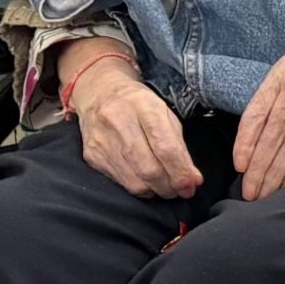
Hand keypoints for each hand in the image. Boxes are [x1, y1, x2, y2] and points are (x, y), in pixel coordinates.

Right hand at [70, 54, 199, 199]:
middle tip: (181, 190)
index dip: (180, 172)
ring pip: (134, 181)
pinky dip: (139, 187)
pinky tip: (147, 181)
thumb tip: (192, 180)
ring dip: (156, 190)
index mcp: (143, 106)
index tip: (191, 185)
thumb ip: (180, 147)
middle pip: (148, 168)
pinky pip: (120, 182)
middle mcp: (119, 122)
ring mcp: (102, 140)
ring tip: (166, 187)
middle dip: (170, 186)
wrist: (99, 93)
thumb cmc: (139, 105)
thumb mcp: (165, 115)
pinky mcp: (92, 155)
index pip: (165, 147)